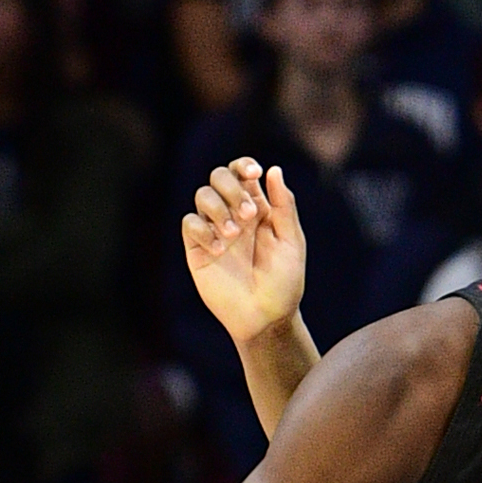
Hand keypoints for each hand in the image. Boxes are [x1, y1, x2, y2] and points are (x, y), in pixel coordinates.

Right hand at [183, 157, 306, 350]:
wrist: (265, 317)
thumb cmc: (284, 282)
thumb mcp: (292, 242)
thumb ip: (283, 206)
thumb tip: (274, 170)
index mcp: (258, 209)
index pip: (243, 174)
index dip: (243, 165)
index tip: (253, 173)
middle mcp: (234, 215)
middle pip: (219, 176)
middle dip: (231, 187)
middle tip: (248, 215)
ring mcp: (214, 231)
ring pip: (202, 195)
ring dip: (218, 208)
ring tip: (234, 235)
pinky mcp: (197, 249)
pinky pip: (189, 223)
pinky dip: (202, 230)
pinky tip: (219, 250)